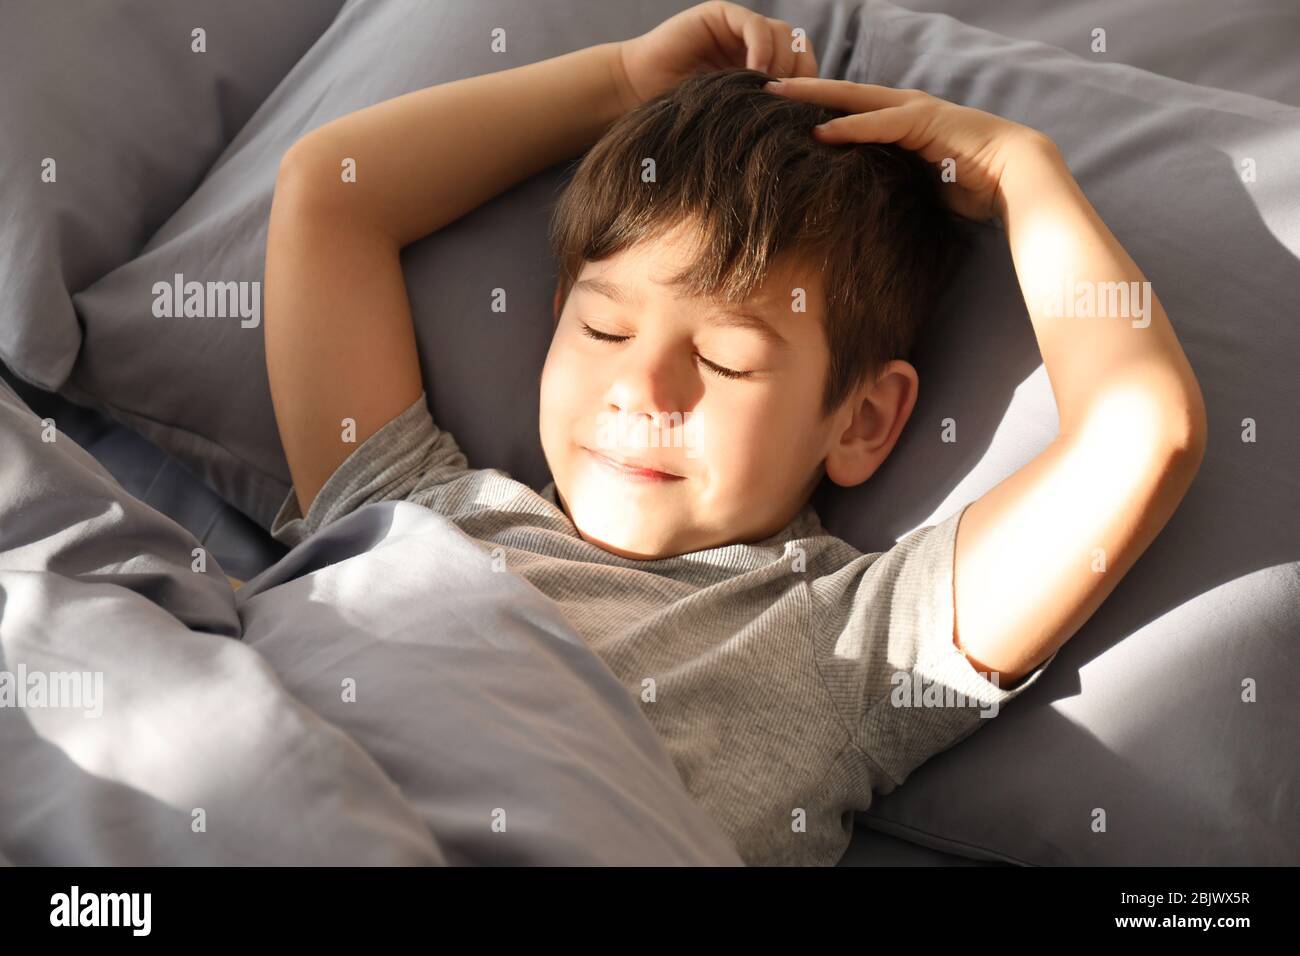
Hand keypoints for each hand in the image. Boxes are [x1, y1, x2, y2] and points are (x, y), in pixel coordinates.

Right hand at [616, 1, 817, 109]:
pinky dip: (762, 50)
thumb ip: (761, 112)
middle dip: (802, 75)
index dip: (809, 87)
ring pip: (783, 34)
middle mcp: (753, 43)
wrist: (637, 91)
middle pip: (799, 47)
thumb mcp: (732, 116)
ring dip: (783, 64)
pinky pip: (755, 26)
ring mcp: (738, 27)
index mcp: (761, 66)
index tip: (801, 114)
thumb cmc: (681, 113)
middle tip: (789, 103)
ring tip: (769, 91)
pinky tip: (755, 75)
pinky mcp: (720, 15)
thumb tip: (803, 130)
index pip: (802, 67)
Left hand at [764, 78, 1056, 221]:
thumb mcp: (914, 182)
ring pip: (855, 100)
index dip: (815, 107)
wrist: (1013, 178)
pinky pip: (880, 123)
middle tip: (764, 85)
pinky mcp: (926, 122)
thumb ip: (887, 178)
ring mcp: (915, 111)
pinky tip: (821, 130)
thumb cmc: (968, 185)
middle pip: (843, 96)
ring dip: (815, 98)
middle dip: (803, 89)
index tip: (780, 109)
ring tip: (777, 96)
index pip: (849, 110)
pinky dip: (850, 127)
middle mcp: (904, 108)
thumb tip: (857, 198)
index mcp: (900, 122)